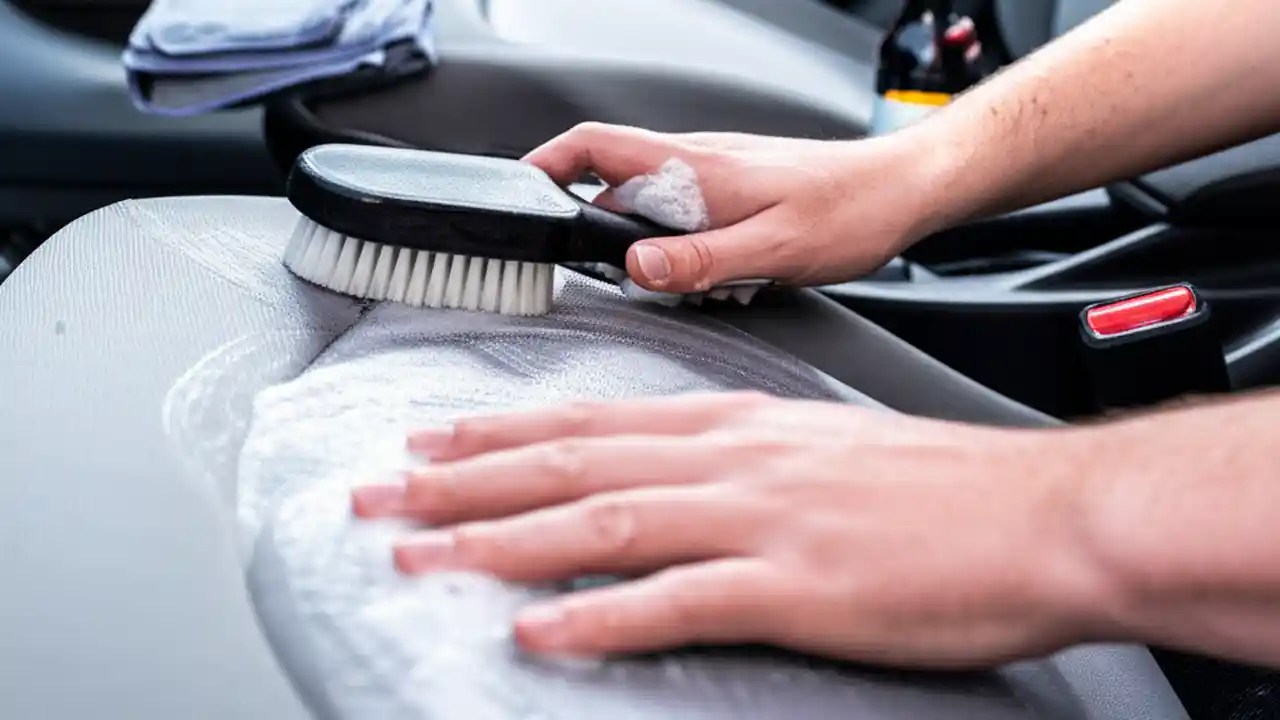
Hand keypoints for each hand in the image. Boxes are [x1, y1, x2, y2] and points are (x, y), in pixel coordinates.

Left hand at [353, 393, 1116, 668]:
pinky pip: (675, 600)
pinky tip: (537, 631)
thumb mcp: (822, 448)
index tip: (429, 439)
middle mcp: (731, 460)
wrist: (1041, 513)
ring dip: (498, 541)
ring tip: (419, 554)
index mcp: (736, 425)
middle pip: (569, 462)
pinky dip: (597, 616)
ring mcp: (758, 519)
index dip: (497, 432)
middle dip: (461, 478)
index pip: (589, 420)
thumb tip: (675, 479)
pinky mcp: (795, 584)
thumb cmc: (941, 489)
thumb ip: (739, 460)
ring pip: (599, 521)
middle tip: (380, 490)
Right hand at [523, 124, 948, 292]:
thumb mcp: (775, 246)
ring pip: (650, 207)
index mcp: (695, 166)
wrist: (905, 189)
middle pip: (613, 186)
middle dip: (596, 230)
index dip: (546, 164)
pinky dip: (681, 249)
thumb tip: (636, 269)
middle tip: (603, 274)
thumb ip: (700, 260)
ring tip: (680, 281)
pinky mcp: (735, 193)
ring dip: (646, 246)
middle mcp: (698, 163)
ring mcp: (715, 176)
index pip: (596, 146)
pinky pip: (684, 218)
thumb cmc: (853, 208)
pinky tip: (715, 277)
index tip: (518, 193)